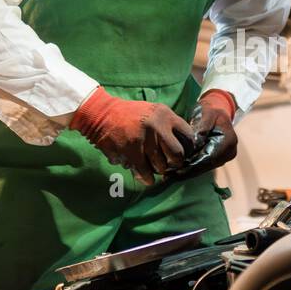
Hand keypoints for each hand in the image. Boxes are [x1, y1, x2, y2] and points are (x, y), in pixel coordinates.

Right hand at [70, 87, 195, 184]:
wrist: (101, 114)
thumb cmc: (129, 114)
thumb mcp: (152, 111)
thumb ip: (167, 124)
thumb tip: (183, 145)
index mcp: (165, 114)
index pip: (187, 135)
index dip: (189, 148)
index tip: (185, 153)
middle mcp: (157, 126)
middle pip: (177, 154)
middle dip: (176, 163)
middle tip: (171, 165)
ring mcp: (144, 140)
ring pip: (161, 166)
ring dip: (159, 171)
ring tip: (156, 169)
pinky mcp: (131, 152)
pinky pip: (145, 172)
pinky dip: (147, 178)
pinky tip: (148, 178)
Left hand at [167, 90, 237, 180]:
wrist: (217, 111)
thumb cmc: (211, 110)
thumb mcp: (207, 114)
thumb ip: (202, 127)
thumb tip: (195, 142)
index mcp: (228, 141)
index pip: (209, 157)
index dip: (193, 164)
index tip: (178, 169)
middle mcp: (229, 152)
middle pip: (207, 165)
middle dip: (189, 171)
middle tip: (171, 175)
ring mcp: (224, 156)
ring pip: (204, 167)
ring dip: (189, 171)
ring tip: (171, 175)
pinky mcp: (218, 158)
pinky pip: (204, 164)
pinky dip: (191, 167)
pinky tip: (178, 170)